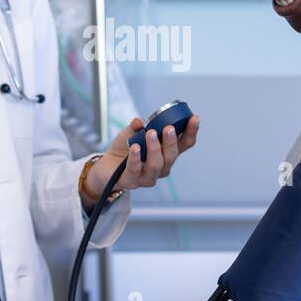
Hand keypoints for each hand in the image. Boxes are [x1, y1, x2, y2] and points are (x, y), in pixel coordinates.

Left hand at [84, 114, 200, 202]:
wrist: (106, 166)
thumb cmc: (125, 149)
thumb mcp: (131, 133)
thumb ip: (136, 127)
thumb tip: (139, 121)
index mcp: (166, 153)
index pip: (184, 144)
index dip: (191, 132)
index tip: (194, 119)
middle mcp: (162, 166)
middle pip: (172, 156)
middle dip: (171, 142)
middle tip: (169, 128)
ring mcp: (147, 176)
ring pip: (156, 165)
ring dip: (154, 149)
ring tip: (150, 133)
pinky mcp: (131, 181)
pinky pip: (135, 170)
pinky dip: (135, 158)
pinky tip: (135, 148)